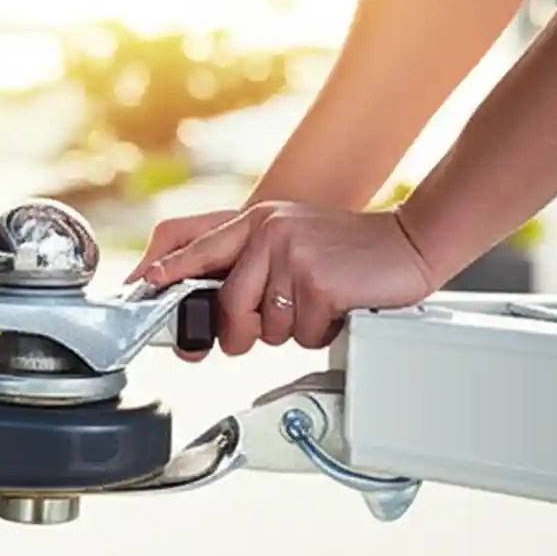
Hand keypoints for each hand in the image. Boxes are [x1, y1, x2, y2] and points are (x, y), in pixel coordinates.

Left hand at [137, 202, 437, 356]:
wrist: (411, 243)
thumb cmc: (348, 250)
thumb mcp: (290, 238)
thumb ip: (249, 263)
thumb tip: (210, 307)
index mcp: (256, 221)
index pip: (192, 240)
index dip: (165, 267)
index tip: (145, 285)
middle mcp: (267, 231)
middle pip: (225, 306)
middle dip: (242, 332)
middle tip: (268, 325)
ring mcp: (291, 254)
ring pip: (263, 326)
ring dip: (291, 330)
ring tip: (315, 304)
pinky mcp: (317, 281)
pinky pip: (300, 334)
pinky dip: (320, 333)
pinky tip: (336, 308)